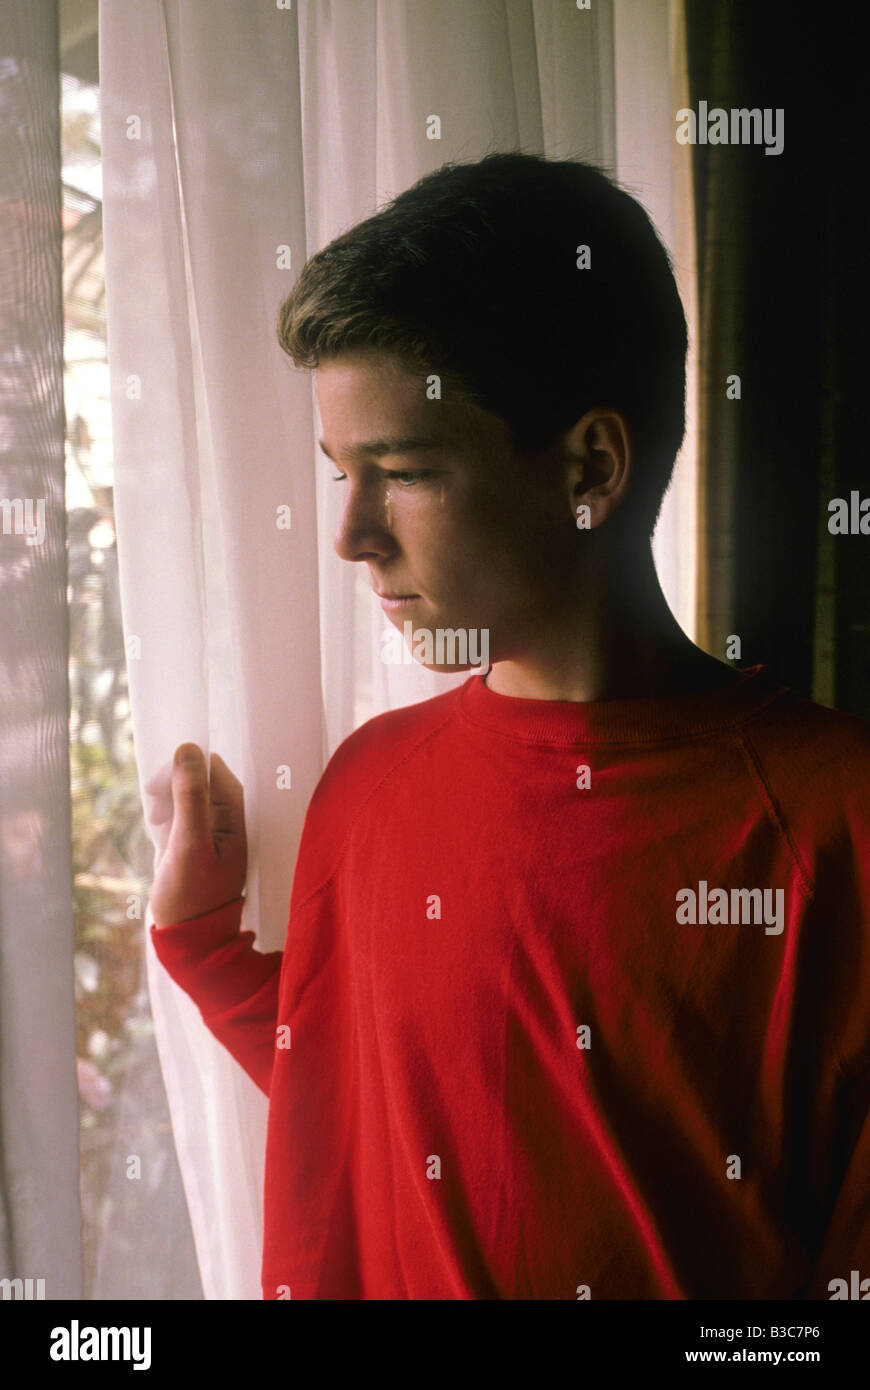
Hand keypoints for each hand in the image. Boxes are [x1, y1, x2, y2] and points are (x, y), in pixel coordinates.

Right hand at [145, 744, 246, 926]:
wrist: (191, 940)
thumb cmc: (191, 896)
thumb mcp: (188, 843)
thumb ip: (191, 796)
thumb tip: (188, 749)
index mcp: (234, 816)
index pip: (212, 768)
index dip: (182, 771)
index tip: (157, 791)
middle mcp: (228, 819)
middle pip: (200, 778)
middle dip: (172, 788)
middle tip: (156, 814)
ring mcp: (214, 831)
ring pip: (189, 795)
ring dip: (168, 803)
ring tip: (157, 826)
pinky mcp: (199, 843)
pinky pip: (184, 814)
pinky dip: (169, 819)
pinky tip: (161, 835)